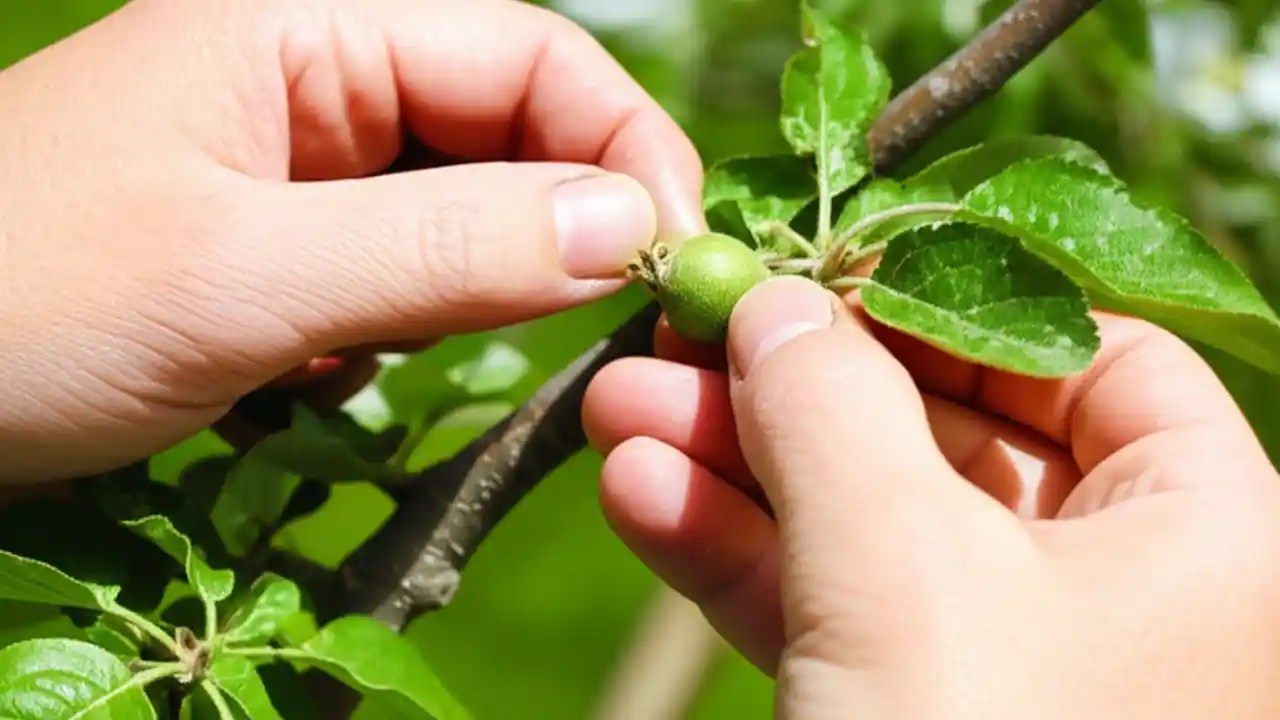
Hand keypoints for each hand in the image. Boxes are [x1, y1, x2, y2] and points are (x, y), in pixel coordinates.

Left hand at [0, 0, 702, 480]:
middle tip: (592, 338)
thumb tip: (630, 231)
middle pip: (508, 132)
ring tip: (392, 357)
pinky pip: (401, 273)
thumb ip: (445, 249)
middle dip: (557, 234)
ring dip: (469, 295)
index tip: (669, 265)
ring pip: (460, 214)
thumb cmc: (22, 302)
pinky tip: (325, 377)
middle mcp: (316, 76)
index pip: (531, 56)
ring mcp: (298, 165)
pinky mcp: (281, 244)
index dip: (622, 150)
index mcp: (308, 23)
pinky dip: (401, 333)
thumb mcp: (243, 277)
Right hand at [584, 276, 1279, 717]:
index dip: (932, 294)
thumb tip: (769, 294)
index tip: (803, 266)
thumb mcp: (904, 569)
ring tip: (615, 406)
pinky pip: (825, 603)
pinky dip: (733, 550)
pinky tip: (637, 492)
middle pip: (939, 426)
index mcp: (1200, 525)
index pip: (1072, 349)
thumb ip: (832, 409)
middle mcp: (1115, 581)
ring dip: (733, 462)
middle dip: (791, 384)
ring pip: (862, 516)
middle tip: (673, 331)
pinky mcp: (911, 709)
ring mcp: (1004, 652)